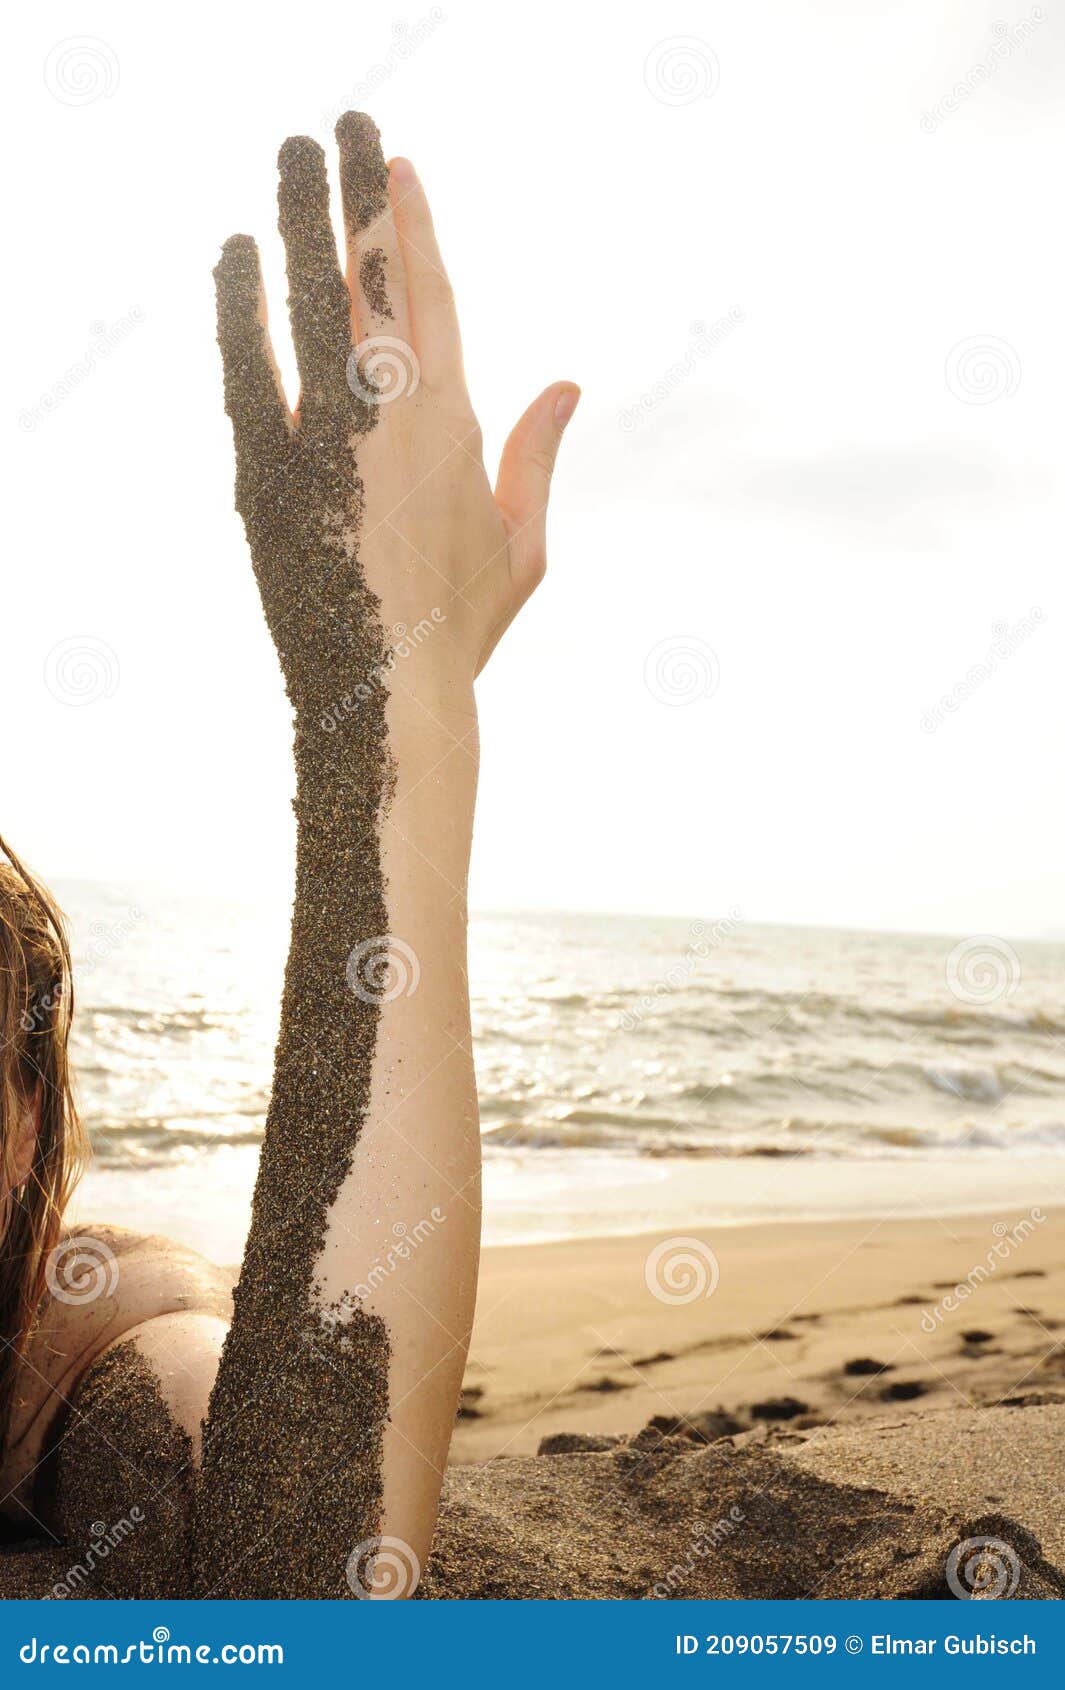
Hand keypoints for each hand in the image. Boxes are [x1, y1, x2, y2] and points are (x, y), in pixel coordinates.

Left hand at [214, 113, 578, 733]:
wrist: (387, 694)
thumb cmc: (461, 628)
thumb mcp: (524, 544)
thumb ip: (538, 455)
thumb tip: (567, 384)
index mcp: (458, 424)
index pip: (435, 295)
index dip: (413, 225)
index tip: (396, 170)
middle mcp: (394, 415)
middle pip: (375, 278)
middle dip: (359, 195)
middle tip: (345, 128)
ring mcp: (328, 438)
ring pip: (314, 304)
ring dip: (301, 221)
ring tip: (291, 156)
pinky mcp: (270, 471)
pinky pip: (249, 369)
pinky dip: (241, 307)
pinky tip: (235, 256)